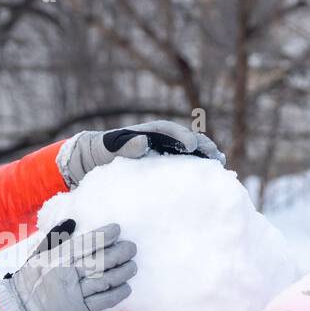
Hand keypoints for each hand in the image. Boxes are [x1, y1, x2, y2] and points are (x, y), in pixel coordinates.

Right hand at [0, 219, 136, 310]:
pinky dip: (117, 294)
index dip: (104, 236)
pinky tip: (126, 287)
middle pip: (100, 262)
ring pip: (104, 281)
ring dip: (122, 273)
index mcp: (57, 257)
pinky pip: (102, 301)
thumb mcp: (39, 252)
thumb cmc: (30, 276)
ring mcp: (74, 292)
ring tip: (132, 266)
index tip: (117, 229)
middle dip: (120, 253)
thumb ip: (56, 236)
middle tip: (131, 247)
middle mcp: (67, 274)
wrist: (20, 306)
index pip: (85, 243)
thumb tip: (73, 221)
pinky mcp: (78, 308)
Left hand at [56, 120, 225, 187]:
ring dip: (204, 157)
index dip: (182, 137)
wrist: (90, 163)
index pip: (169, 131)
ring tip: (219, 166)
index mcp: (147, 133)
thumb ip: (123, 145)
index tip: (192, 146)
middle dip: (202, 145)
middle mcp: (158, 141)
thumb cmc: (99, 153)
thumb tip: (144, 142)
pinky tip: (207, 180)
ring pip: (188, 153)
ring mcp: (162, 155)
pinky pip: (182, 167)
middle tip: (215, 156)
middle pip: (185, 139)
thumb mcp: (107, 148)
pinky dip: (196, 170)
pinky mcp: (162, 169)